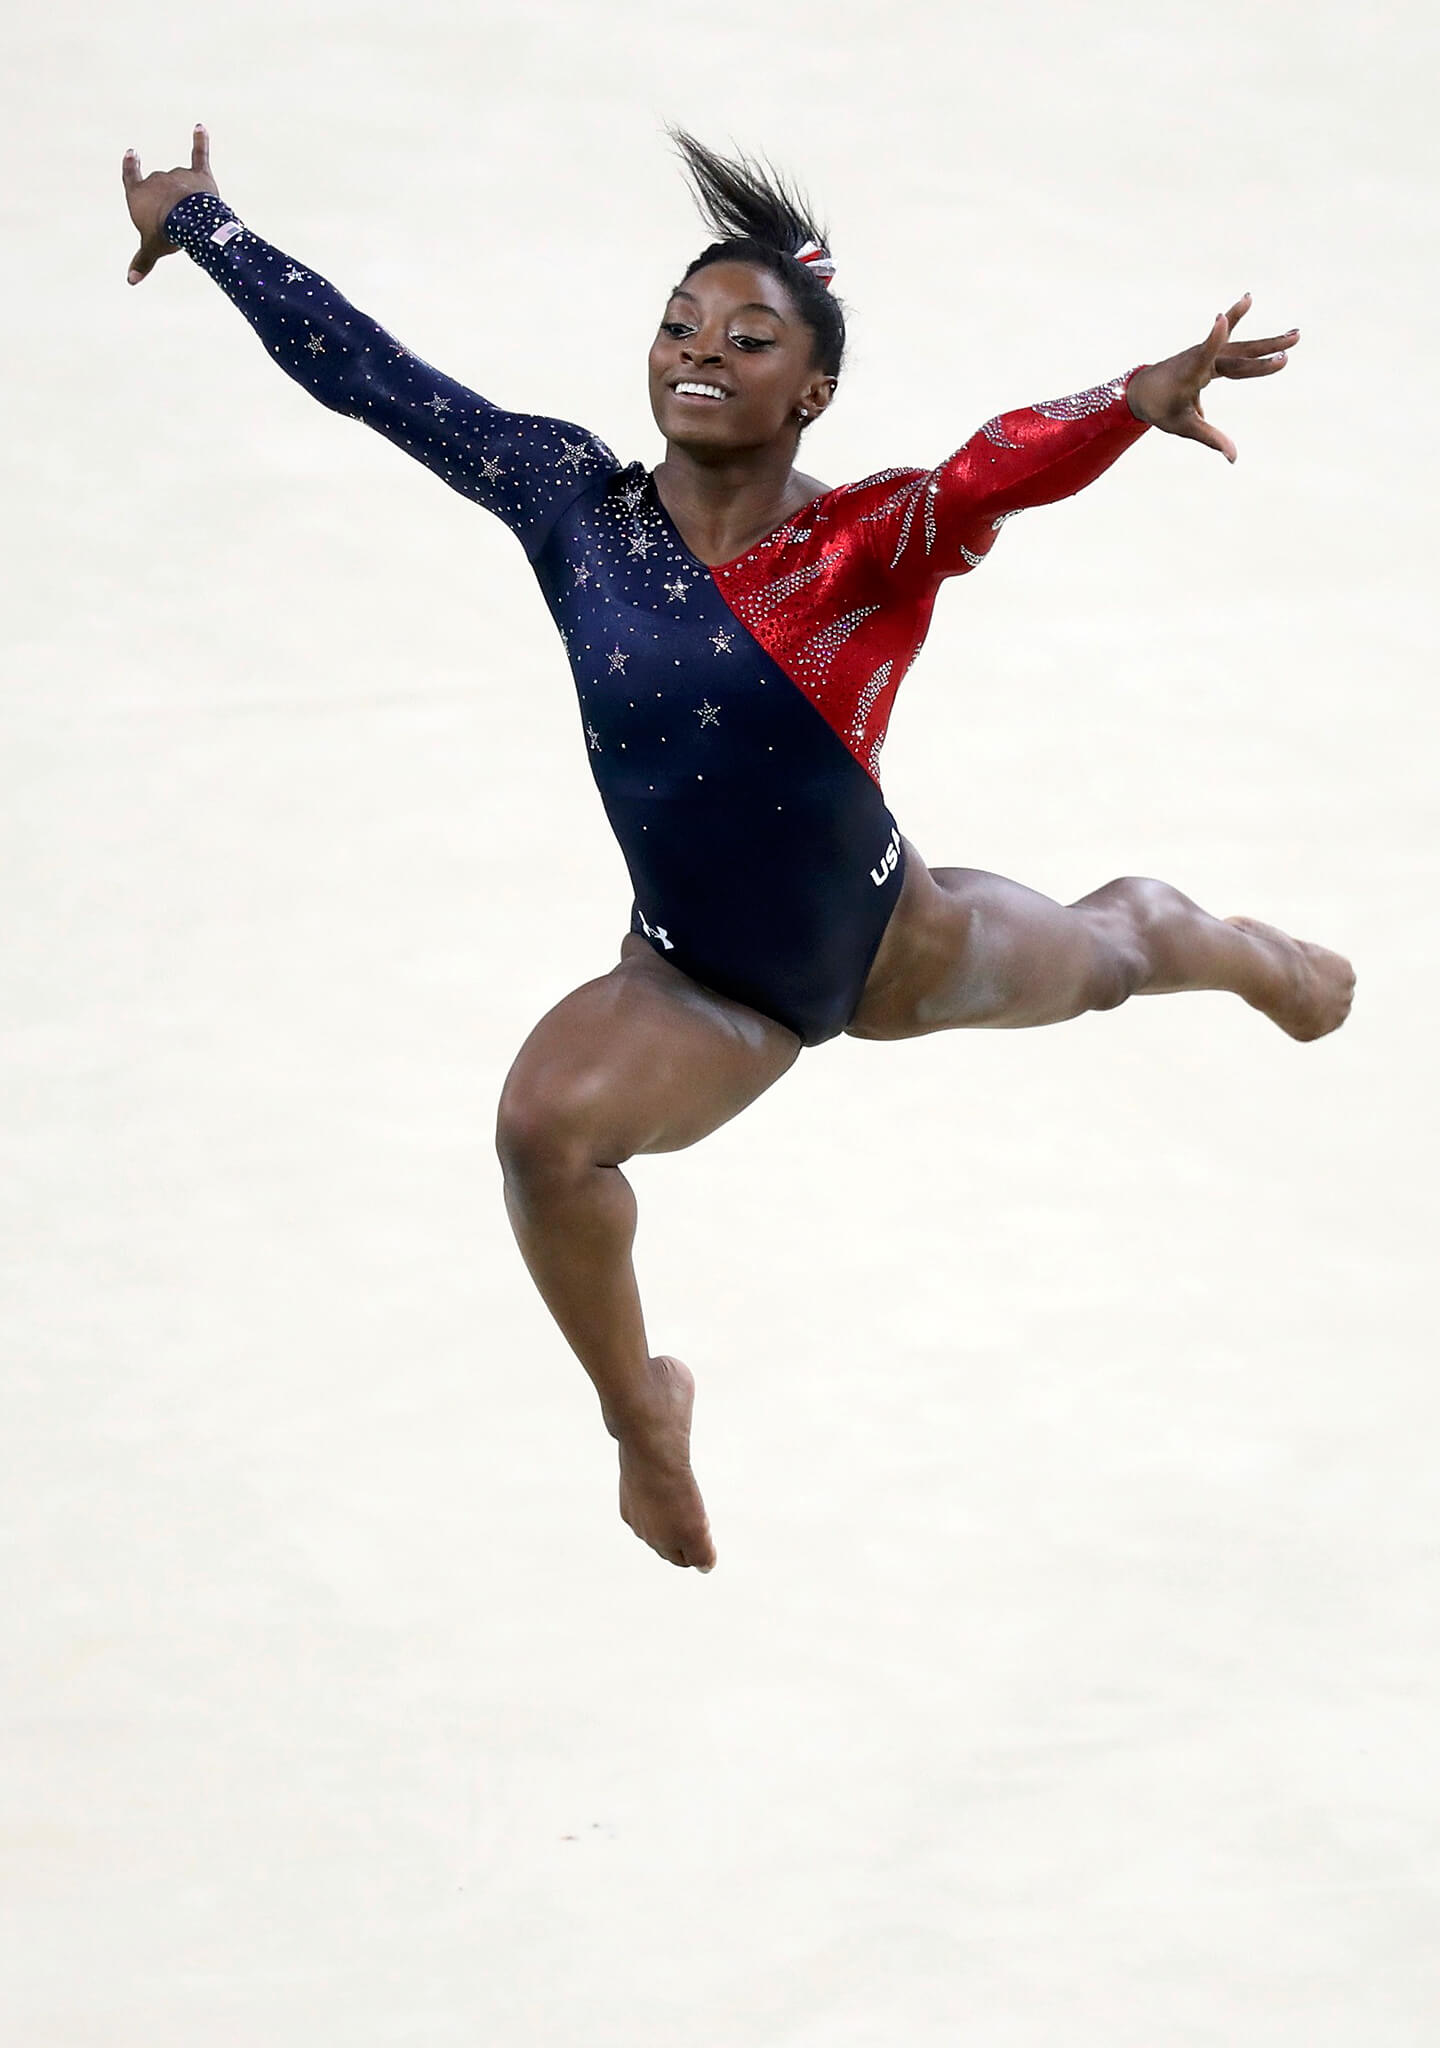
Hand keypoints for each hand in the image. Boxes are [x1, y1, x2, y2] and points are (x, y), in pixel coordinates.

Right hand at [122, 123, 219, 284]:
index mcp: (139, 194)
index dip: (131, 167)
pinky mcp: (199, 174)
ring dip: (186, 194)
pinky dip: (201, 141)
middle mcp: (156, 180)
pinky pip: (200, 154)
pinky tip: (201, 127)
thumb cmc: (166, 235)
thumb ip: (142, 261)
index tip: (132, 154)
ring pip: (180, 181)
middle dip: (168, 202)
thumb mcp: (152, 249)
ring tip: (193, 217)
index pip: (131, 177)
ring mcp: (177, 175)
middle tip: (177, 224)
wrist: (190, 223)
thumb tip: (130, 281)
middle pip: (160, 186)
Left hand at [1126, 294, 1297, 462]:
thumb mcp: (1183, 426)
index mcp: (1190, 374)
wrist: (1142, 390)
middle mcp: (1200, 359)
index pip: (1205, 355)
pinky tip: (1247, 300)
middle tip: (1294, 341)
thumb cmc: (1160, 409)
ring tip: (1296, 334)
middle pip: (1239, 354)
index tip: (1219, 319)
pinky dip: (1236, 320)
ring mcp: (1207, 354)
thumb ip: (1210, 438)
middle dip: (1266, 349)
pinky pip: (1229, 340)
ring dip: (1267, 343)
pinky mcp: (1209, 354)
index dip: (1212, 339)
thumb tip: (1234, 458)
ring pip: (1240, 347)